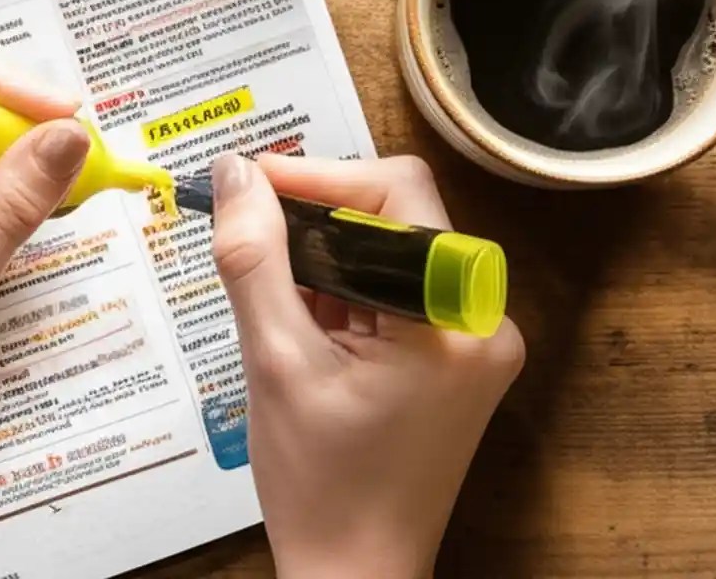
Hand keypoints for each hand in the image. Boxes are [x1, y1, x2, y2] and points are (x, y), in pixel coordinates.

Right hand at [210, 154, 524, 578]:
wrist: (356, 574)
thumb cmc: (322, 486)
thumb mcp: (275, 362)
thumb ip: (253, 259)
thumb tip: (234, 175)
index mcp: (454, 319)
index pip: (396, 193)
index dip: (318, 176)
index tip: (250, 186)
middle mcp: (482, 322)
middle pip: (395, 220)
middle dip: (314, 221)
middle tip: (245, 236)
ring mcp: (471, 344)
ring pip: (389, 256)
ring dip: (323, 262)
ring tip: (268, 299)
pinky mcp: (452, 361)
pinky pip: (394, 296)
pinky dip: (342, 297)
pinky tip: (299, 329)